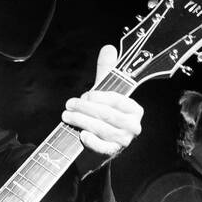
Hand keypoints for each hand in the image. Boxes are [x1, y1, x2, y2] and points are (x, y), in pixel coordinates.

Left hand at [62, 44, 142, 159]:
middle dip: (85, 108)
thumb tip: (109, 48)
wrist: (94, 147)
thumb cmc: (101, 116)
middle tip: (69, 104)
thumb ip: (107, 72)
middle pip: (107, 114)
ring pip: (101, 128)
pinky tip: (80, 134)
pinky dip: (90, 140)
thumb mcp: (104, 93)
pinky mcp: (112, 153)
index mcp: (135, 109)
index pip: (116, 99)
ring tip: (66, 116)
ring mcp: (123, 141)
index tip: (84, 95)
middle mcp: (133, 126)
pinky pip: (101, 146)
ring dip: (81, 120)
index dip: (98, 96)